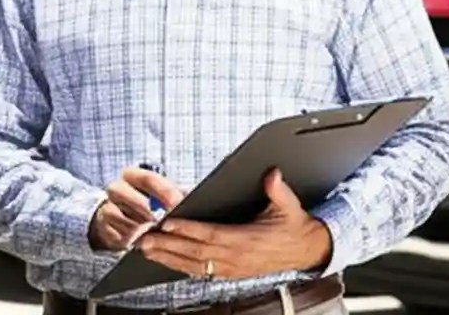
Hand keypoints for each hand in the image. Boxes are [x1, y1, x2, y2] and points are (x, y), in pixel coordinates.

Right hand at [89, 166, 185, 251]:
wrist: (121, 218)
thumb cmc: (148, 203)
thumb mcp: (162, 195)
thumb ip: (175, 193)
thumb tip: (194, 198)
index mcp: (133, 176)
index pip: (148, 178)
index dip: (163, 191)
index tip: (178, 203)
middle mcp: (117, 188)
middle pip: (124, 192)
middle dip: (143, 207)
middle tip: (158, 220)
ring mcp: (108, 207)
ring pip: (117, 214)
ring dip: (135, 225)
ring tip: (149, 233)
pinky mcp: (104, 227)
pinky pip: (113, 232)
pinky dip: (127, 237)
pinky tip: (139, 242)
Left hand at [138, 168, 330, 278]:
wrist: (305, 250)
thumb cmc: (294, 226)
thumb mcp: (290, 206)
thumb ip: (278, 190)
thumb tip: (271, 175)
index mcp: (247, 240)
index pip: (212, 234)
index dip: (188, 229)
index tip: (167, 223)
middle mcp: (237, 257)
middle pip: (195, 252)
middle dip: (167, 245)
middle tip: (142, 239)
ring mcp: (233, 268)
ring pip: (194, 265)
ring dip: (167, 257)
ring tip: (144, 249)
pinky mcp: (231, 273)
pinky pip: (201, 272)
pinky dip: (179, 266)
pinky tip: (163, 260)